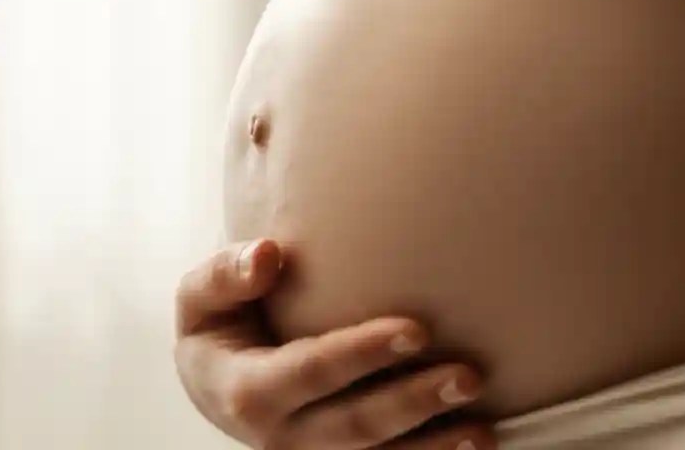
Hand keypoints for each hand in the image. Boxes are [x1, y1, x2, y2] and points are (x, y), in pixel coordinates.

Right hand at [174, 238, 492, 448]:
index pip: (311, 371)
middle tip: (468, 374)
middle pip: (355, 426)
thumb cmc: (219, 325)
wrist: (215, 384)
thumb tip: (266, 254)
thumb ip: (226, 274)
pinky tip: (475, 444)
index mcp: (246, 390)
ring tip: (483, 422)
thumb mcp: (200, 298)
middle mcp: (279, 438)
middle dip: (413, 402)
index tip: (417, 328)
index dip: (362, 352)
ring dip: (433, 444)